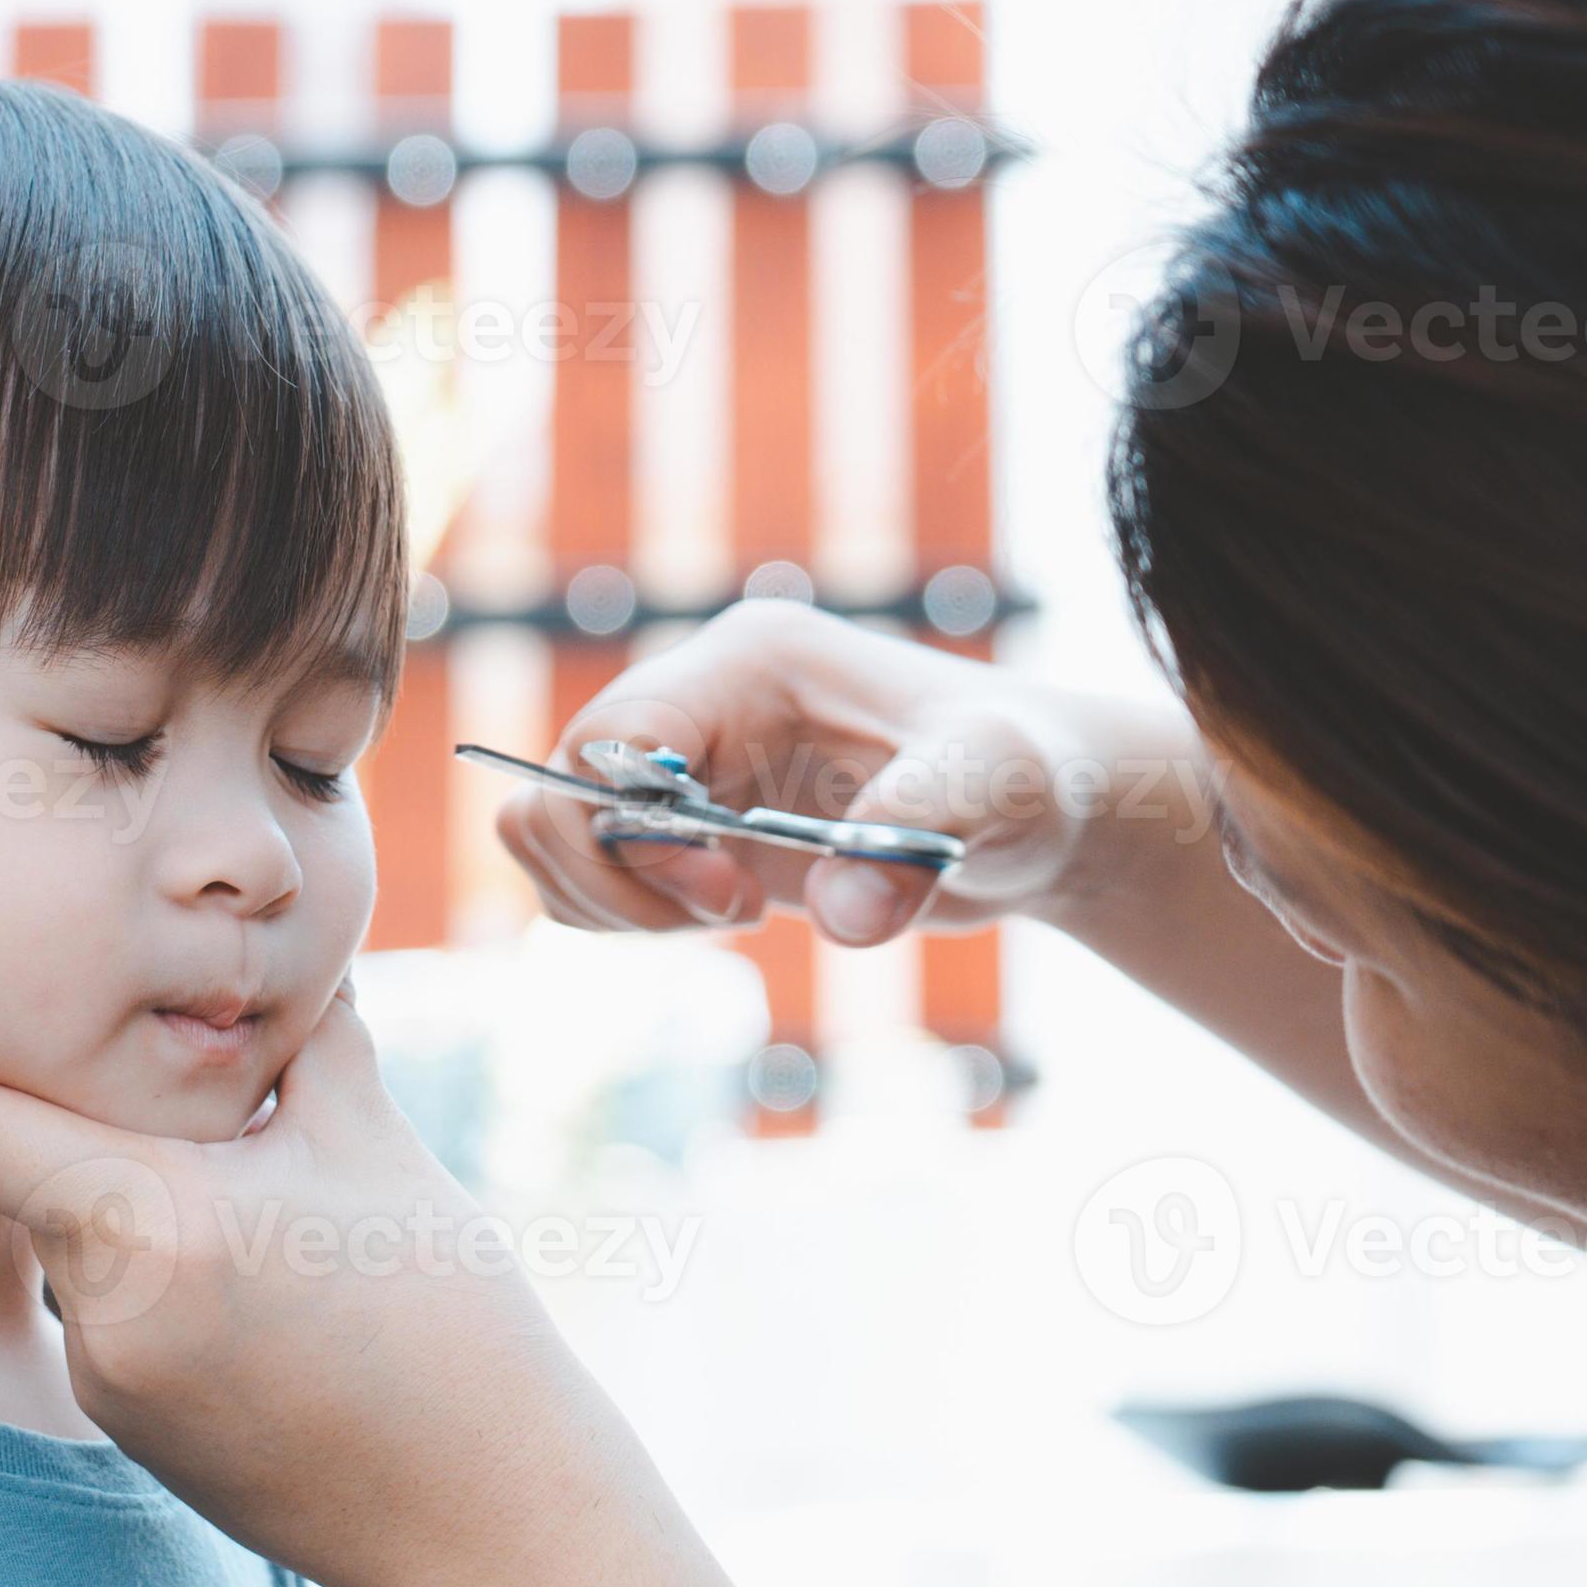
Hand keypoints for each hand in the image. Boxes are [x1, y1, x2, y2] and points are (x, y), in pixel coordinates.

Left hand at [0, 983, 621, 1586]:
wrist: (496, 1519)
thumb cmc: (451, 1324)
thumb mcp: (373, 1144)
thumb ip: (298, 1040)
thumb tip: (276, 959)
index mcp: (146, 1225)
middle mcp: (101, 1317)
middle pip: (41, 1175)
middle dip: (88, 1120)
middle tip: (211, 1124)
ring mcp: (109, 1390)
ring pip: (89, 1245)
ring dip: (152, 1208)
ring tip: (308, 1243)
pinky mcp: (133, 1433)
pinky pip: (119, 1316)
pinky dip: (172, 1276)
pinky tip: (287, 1303)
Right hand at [497, 598, 1119, 946]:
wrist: (1038, 810)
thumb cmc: (1023, 777)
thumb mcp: (992, 794)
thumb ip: (915, 847)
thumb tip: (846, 921)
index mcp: (745, 665)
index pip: (607, 741)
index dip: (633, 834)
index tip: (732, 897)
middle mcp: (692, 705)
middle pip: (553, 793)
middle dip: (616, 882)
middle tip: (730, 914)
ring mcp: (679, 764)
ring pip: (548, 837)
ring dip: (612, 906)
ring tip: (731, 918)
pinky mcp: (679, 824)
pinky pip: (583, 875)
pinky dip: (624, 918)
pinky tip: (723, 919)